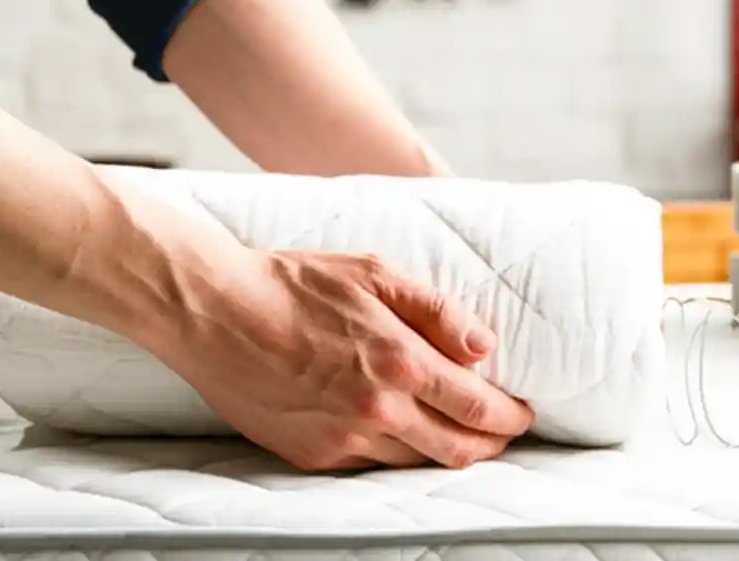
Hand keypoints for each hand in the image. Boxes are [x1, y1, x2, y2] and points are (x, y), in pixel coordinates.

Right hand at [147, 250, 532, 470]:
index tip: (523, 412)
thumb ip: (437, 310)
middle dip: (492, 443)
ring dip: (447, 452)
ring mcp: (343, 439)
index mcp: (400, 363)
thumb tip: (484, 345)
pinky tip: (404, 434)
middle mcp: (377, 411)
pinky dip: (397, 453)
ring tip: (460, 434)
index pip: (478, 407)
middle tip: (504, 431)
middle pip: (458, 449)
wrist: (215, 312)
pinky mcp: (312, 455)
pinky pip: (371, 465)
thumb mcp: (376, 273)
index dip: (511, 416)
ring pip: (416, 462)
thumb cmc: (296, 284)